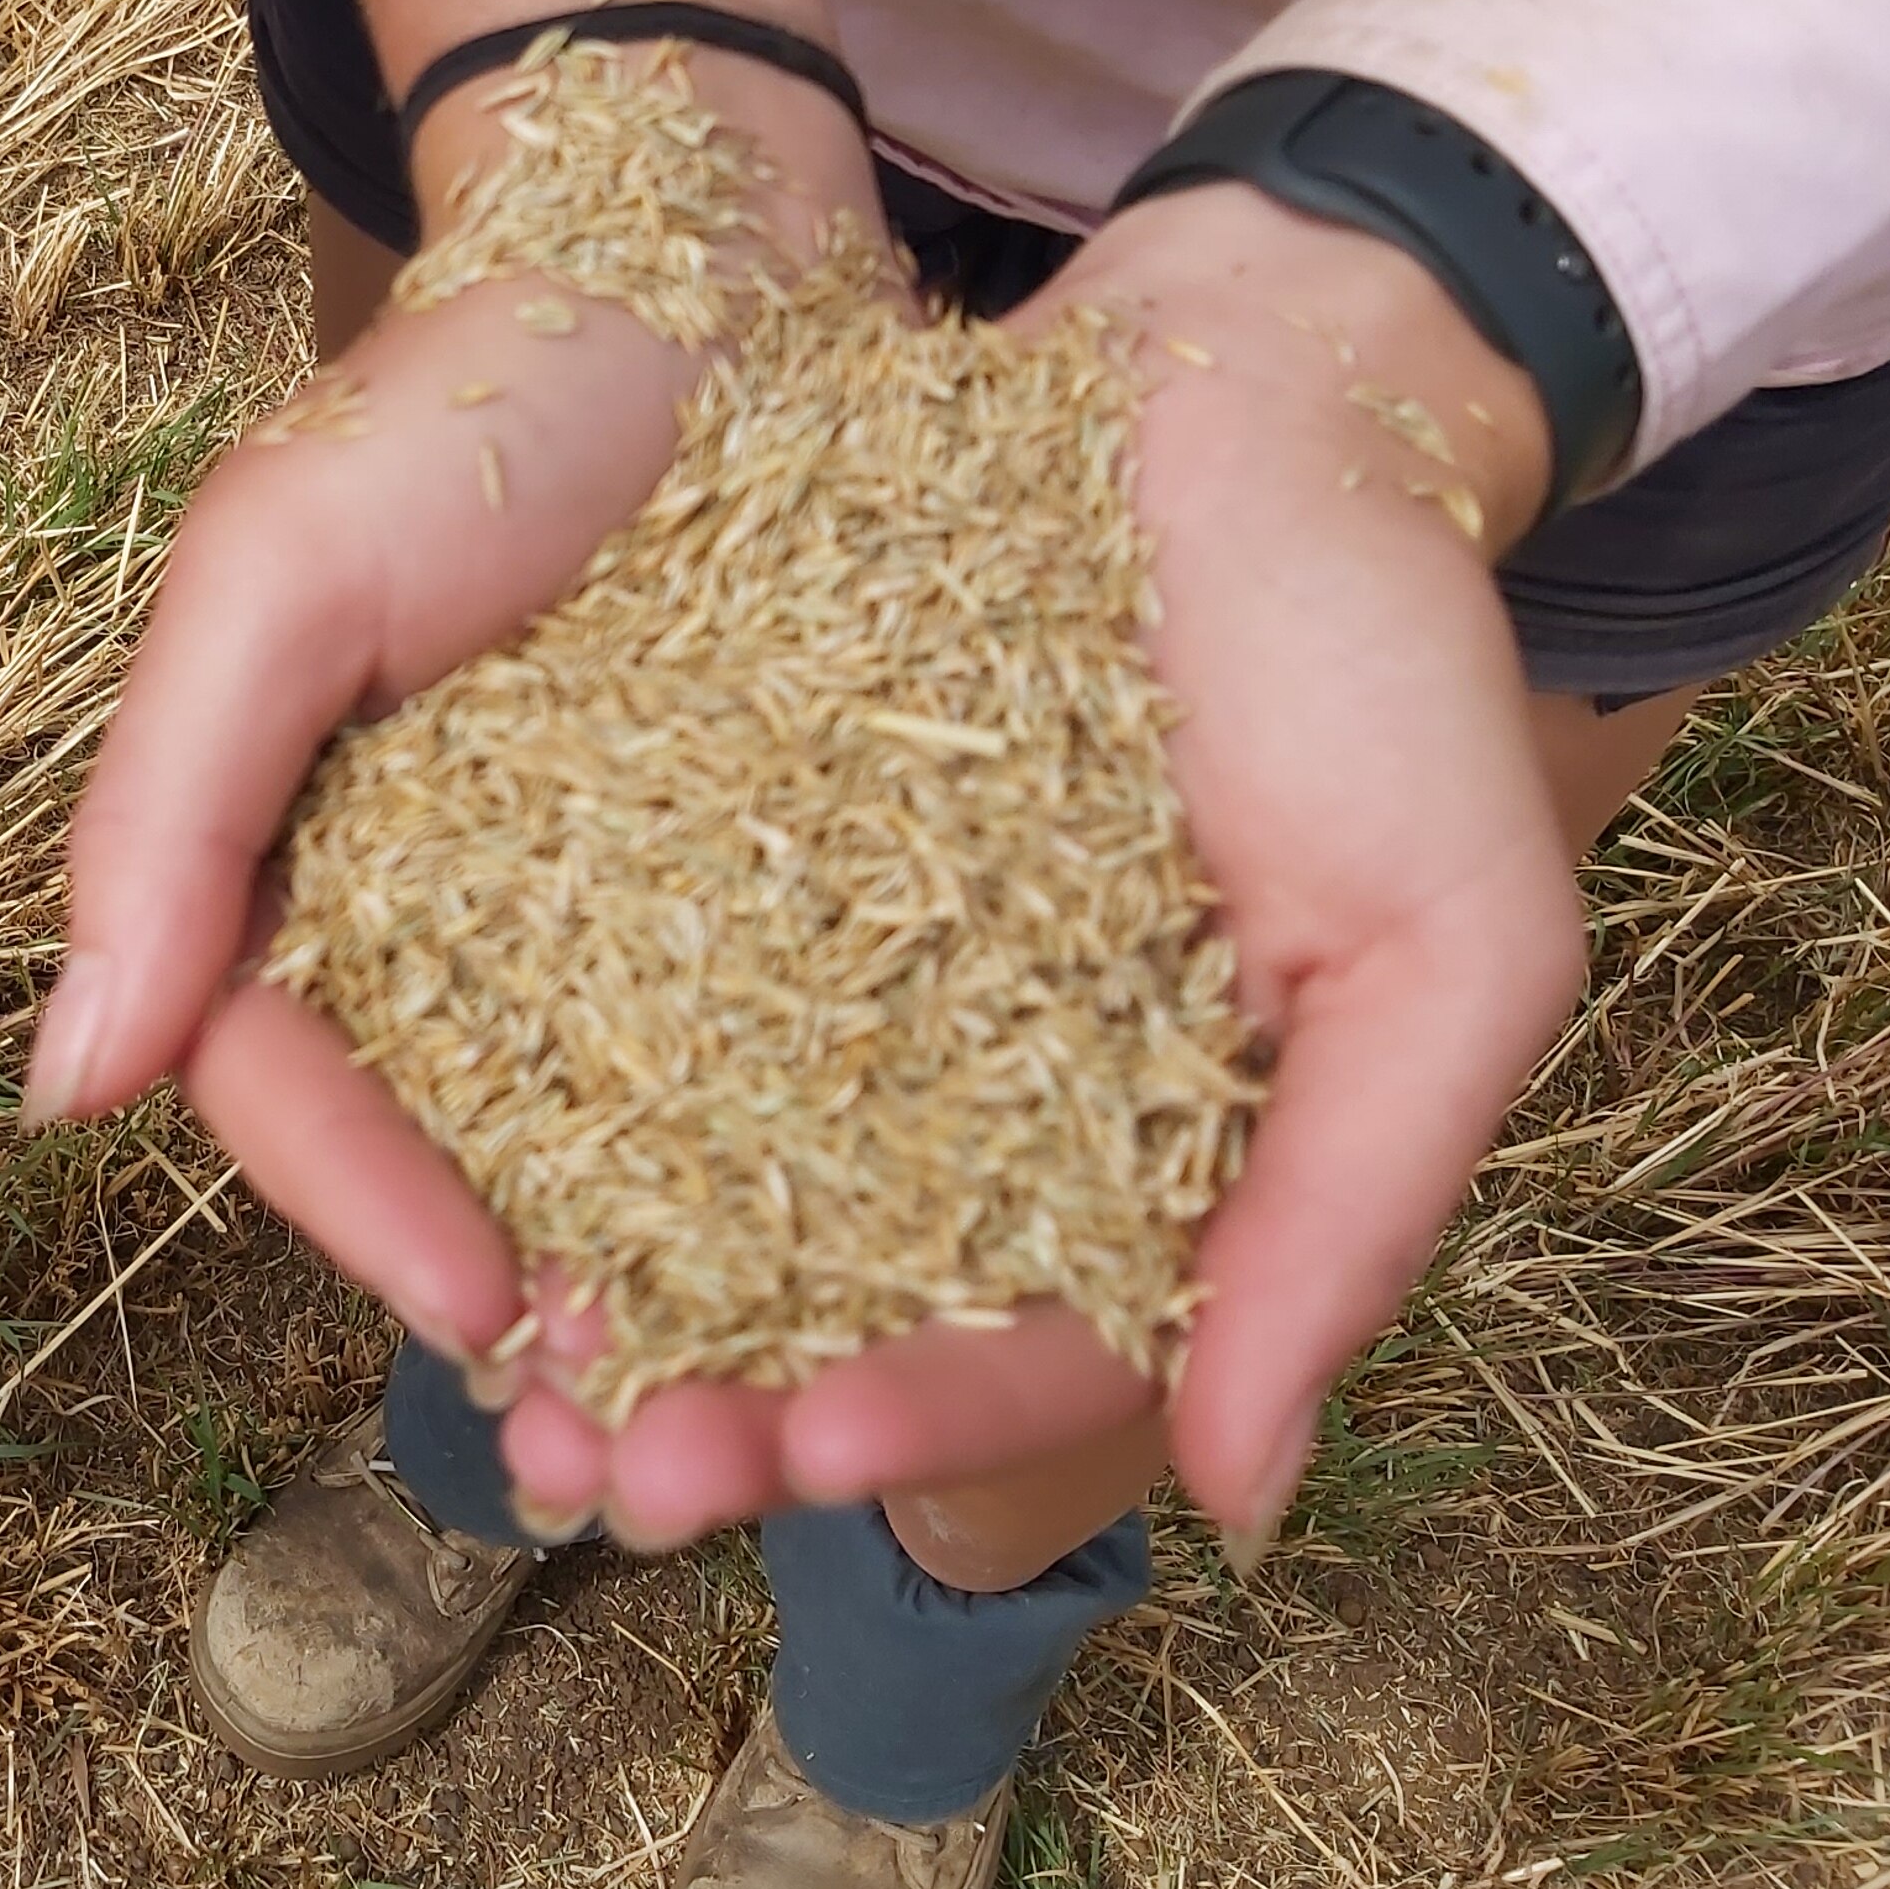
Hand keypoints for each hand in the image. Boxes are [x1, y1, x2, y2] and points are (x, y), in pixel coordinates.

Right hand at [25, 35, 892, 1482]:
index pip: (295, 1085)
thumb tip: (54, 1087)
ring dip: (694, 1300)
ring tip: (777, 1424)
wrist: (705, 250)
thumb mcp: (274, 579)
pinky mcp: (795, 881)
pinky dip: (843, 1176)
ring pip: (643, 1148)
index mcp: (304, 869)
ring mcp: (630, 910)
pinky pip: (810, 1056)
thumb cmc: (460, 394)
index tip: (482, 1311)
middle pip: (473, 1160)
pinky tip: (912, 1276)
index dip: (368, 1214)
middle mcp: (458, 920)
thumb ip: (161, 816)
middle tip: (634, 1460)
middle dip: (547, 1322)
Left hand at [469, 188, 1577, 1549]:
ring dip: (595, 1279)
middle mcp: (959, 1091)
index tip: (802, 1446)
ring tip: (504, 1356)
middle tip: (597, 1472)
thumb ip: (1352, 1209)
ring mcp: (829, 963)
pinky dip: (538, 1060)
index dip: (914, 1410)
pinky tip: (442, 1129)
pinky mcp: (718, 829)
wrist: (1256, 393)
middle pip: (824, 1294)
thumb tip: (1241, 1495)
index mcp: (1129, 1161)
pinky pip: (614, 966)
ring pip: (696, 1166)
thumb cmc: (1388, 671)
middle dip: (711, 1396)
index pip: (1020, 1344)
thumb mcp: (1447, 945)